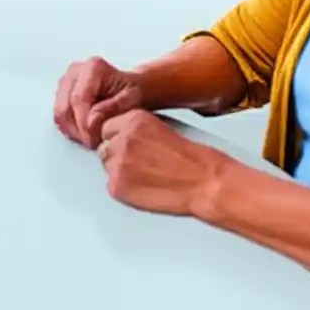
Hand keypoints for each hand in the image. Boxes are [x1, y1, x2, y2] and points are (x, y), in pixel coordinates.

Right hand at [53, 56, 143, 148]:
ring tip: (91, 138)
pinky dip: (70, 129)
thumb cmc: (132, 91)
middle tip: (93, 142)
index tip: (94, 138)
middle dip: (78, 130)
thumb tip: (91, 120)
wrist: (130, 88)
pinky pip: (59, 116)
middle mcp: (75, 71)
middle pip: (65, 107)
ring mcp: (66, 81)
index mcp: (93, 68)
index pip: (78, 99)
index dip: (84, 123)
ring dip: (73, 131)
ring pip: (59, 114)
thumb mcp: (132, 99)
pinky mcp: (61, 92)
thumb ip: (114, 108)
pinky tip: (85, 133)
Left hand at [97, 110, 225, 216]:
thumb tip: (117, 137)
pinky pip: (111, 185)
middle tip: (139, 164)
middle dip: (116, 154)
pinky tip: (145, 188)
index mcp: (133, 120)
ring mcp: (117, 163)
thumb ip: (135, 129)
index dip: (118, 138)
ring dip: (119, 170)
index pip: (107, 127)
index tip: (130, 146)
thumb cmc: (192, 158)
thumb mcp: (161, 127)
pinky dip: (124, 189)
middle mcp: (122, 138)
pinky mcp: (117, 186)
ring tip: (145, 176)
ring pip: (107, 166)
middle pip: (104, 147)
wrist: (205, 182)